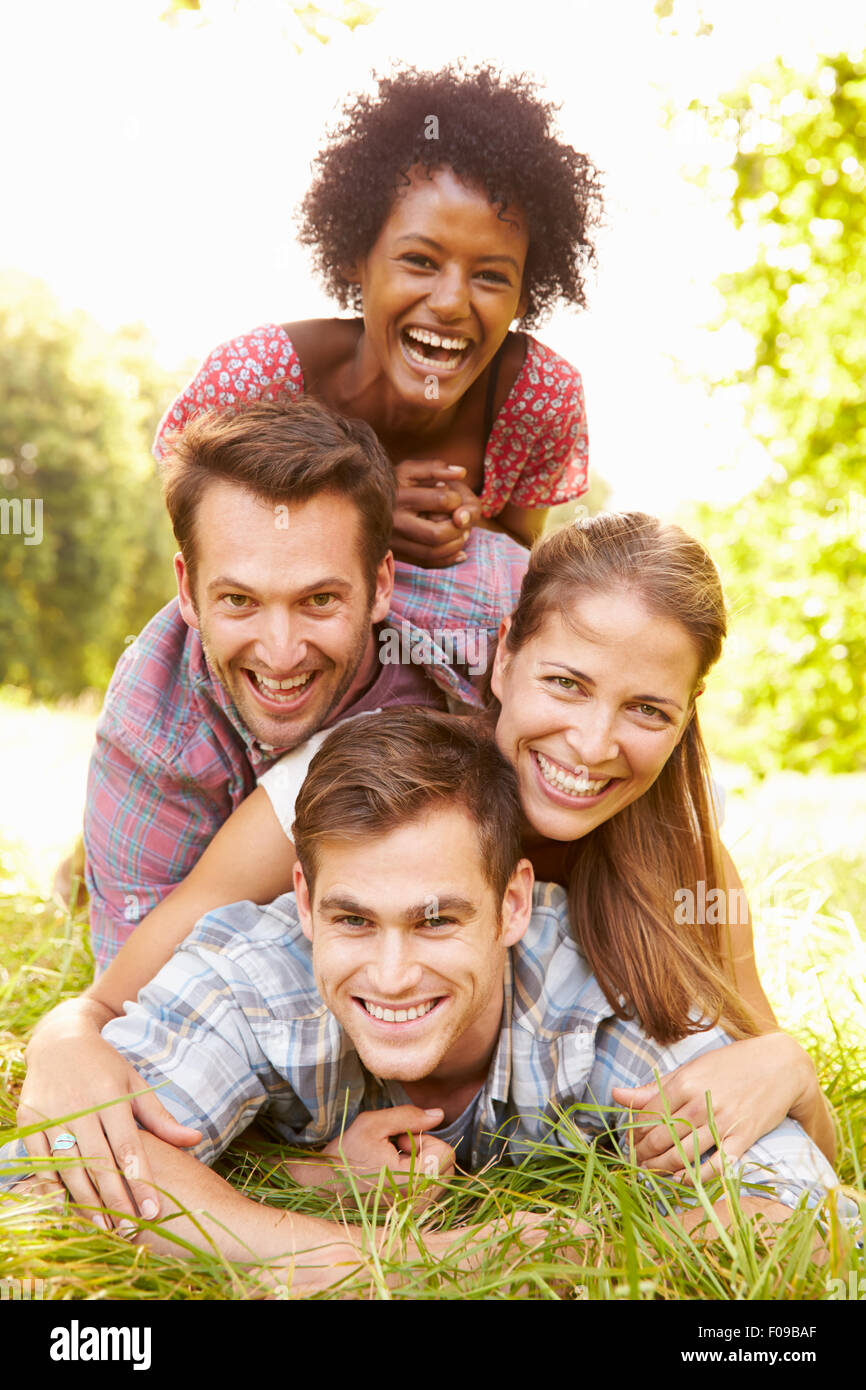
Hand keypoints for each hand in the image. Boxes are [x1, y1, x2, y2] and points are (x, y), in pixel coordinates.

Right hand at [18, 1024, 200, 1224]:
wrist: (59, 1040)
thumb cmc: (105, 1066)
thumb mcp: (135, 1084)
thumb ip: (161, 1117)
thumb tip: (196, 1139)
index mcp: (110, 1095)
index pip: (128, 1146)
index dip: (140, 1181)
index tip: (152, 1211)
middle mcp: (79, 1105)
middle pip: (99, 1163)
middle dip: (116, 1200)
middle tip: (130, 1230)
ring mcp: (50, 1114)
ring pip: (69, 1168)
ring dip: (86, 1202)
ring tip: (105, 1228)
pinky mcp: (28, 1122)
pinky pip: (40, 1163)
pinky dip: (53, 1189)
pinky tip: (67, 1210)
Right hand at [301, 1105, 454, 1203]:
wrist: (324, 1185)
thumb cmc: (346, 1154)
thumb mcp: (372, 1124)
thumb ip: (408, 1116)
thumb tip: (438, 1114)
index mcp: (410, 1182)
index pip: (445, 1153)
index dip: (425, 1139)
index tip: (399, 1141)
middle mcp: (417, 1202)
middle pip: (446, 1165)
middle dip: (424, 1151)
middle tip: (395, 1150)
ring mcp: (415, 1211)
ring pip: (439, 1175)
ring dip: (421, 1163)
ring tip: (392, 1162)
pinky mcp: (411, 1215)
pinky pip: (430, 1187)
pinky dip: (417, 1176)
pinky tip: (394, 1174)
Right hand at [392, 460, 482, 566]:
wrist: (360, 507)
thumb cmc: (393, 484)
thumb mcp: (409, 470)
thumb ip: (434, 467)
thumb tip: (462, 473)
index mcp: (400, 496)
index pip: (442, 500)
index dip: (457, 499)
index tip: (455, 498)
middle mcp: (395, 522)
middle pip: (437, 534)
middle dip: (459, 529)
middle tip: (464, 522)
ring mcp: (394, 542)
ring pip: (433, 552)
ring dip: (456, 545)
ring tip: (463, 533)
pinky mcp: (397, 555)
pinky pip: (426, 563)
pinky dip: (448, 560)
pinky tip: (460, 552)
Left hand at [612, 1033, 813, 1182]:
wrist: (780, 1064)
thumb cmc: (731, 1064)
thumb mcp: (691, 1069)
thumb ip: (656, 1088)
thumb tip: (616, 1095)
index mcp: (685, 1083)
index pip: (647, 1116)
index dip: (633, 1134)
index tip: (629, 1143)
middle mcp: (700, 1103)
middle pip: (660, 1138)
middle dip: (642, 1155)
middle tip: (635, 1163)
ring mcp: (723, 1122)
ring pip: (682, 1154)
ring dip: (660, 1168)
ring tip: (650, 1173)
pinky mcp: (743, 1138)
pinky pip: (716, 1166)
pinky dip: (696, 1177)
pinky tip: (681, 1181)